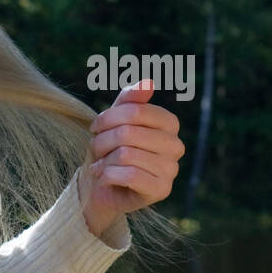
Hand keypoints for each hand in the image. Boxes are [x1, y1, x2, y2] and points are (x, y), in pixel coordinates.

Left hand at [76, 79, 183, 239]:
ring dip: (103, 159)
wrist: (102, 185)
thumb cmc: (110, 148)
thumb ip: (130, 100)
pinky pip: (130, 175)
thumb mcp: (115, 120)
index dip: (109, 117)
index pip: (136, 111)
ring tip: (99, 163)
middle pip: (128, 132)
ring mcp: (172, 169)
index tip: (96, 126)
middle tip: (95, 147)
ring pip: (126, 154)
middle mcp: (176, 145)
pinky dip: (108, 174)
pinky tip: (103, 176)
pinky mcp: (162, 190)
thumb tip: (149, 82)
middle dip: (103, 140)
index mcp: (169, 123)